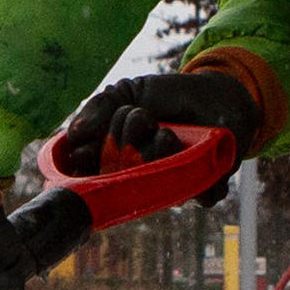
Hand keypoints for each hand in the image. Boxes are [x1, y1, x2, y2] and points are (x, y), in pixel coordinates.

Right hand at [56, 67, 265, 184]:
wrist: (216, 94)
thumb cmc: (167, 97)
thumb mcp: (128, 93)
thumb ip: (99, 107)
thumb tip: (72, 135)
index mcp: (115, 160)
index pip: (88, 174)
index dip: (87, 160)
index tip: (91, 141)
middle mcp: (139, 179)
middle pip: (117, 178)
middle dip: (123, 143)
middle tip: (139, 116)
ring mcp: (169, 187)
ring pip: (154, 186)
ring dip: (157, 153)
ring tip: (166, 131)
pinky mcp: (204, 190)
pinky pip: (198, 195)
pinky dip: (196, 171)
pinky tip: (196, 148)